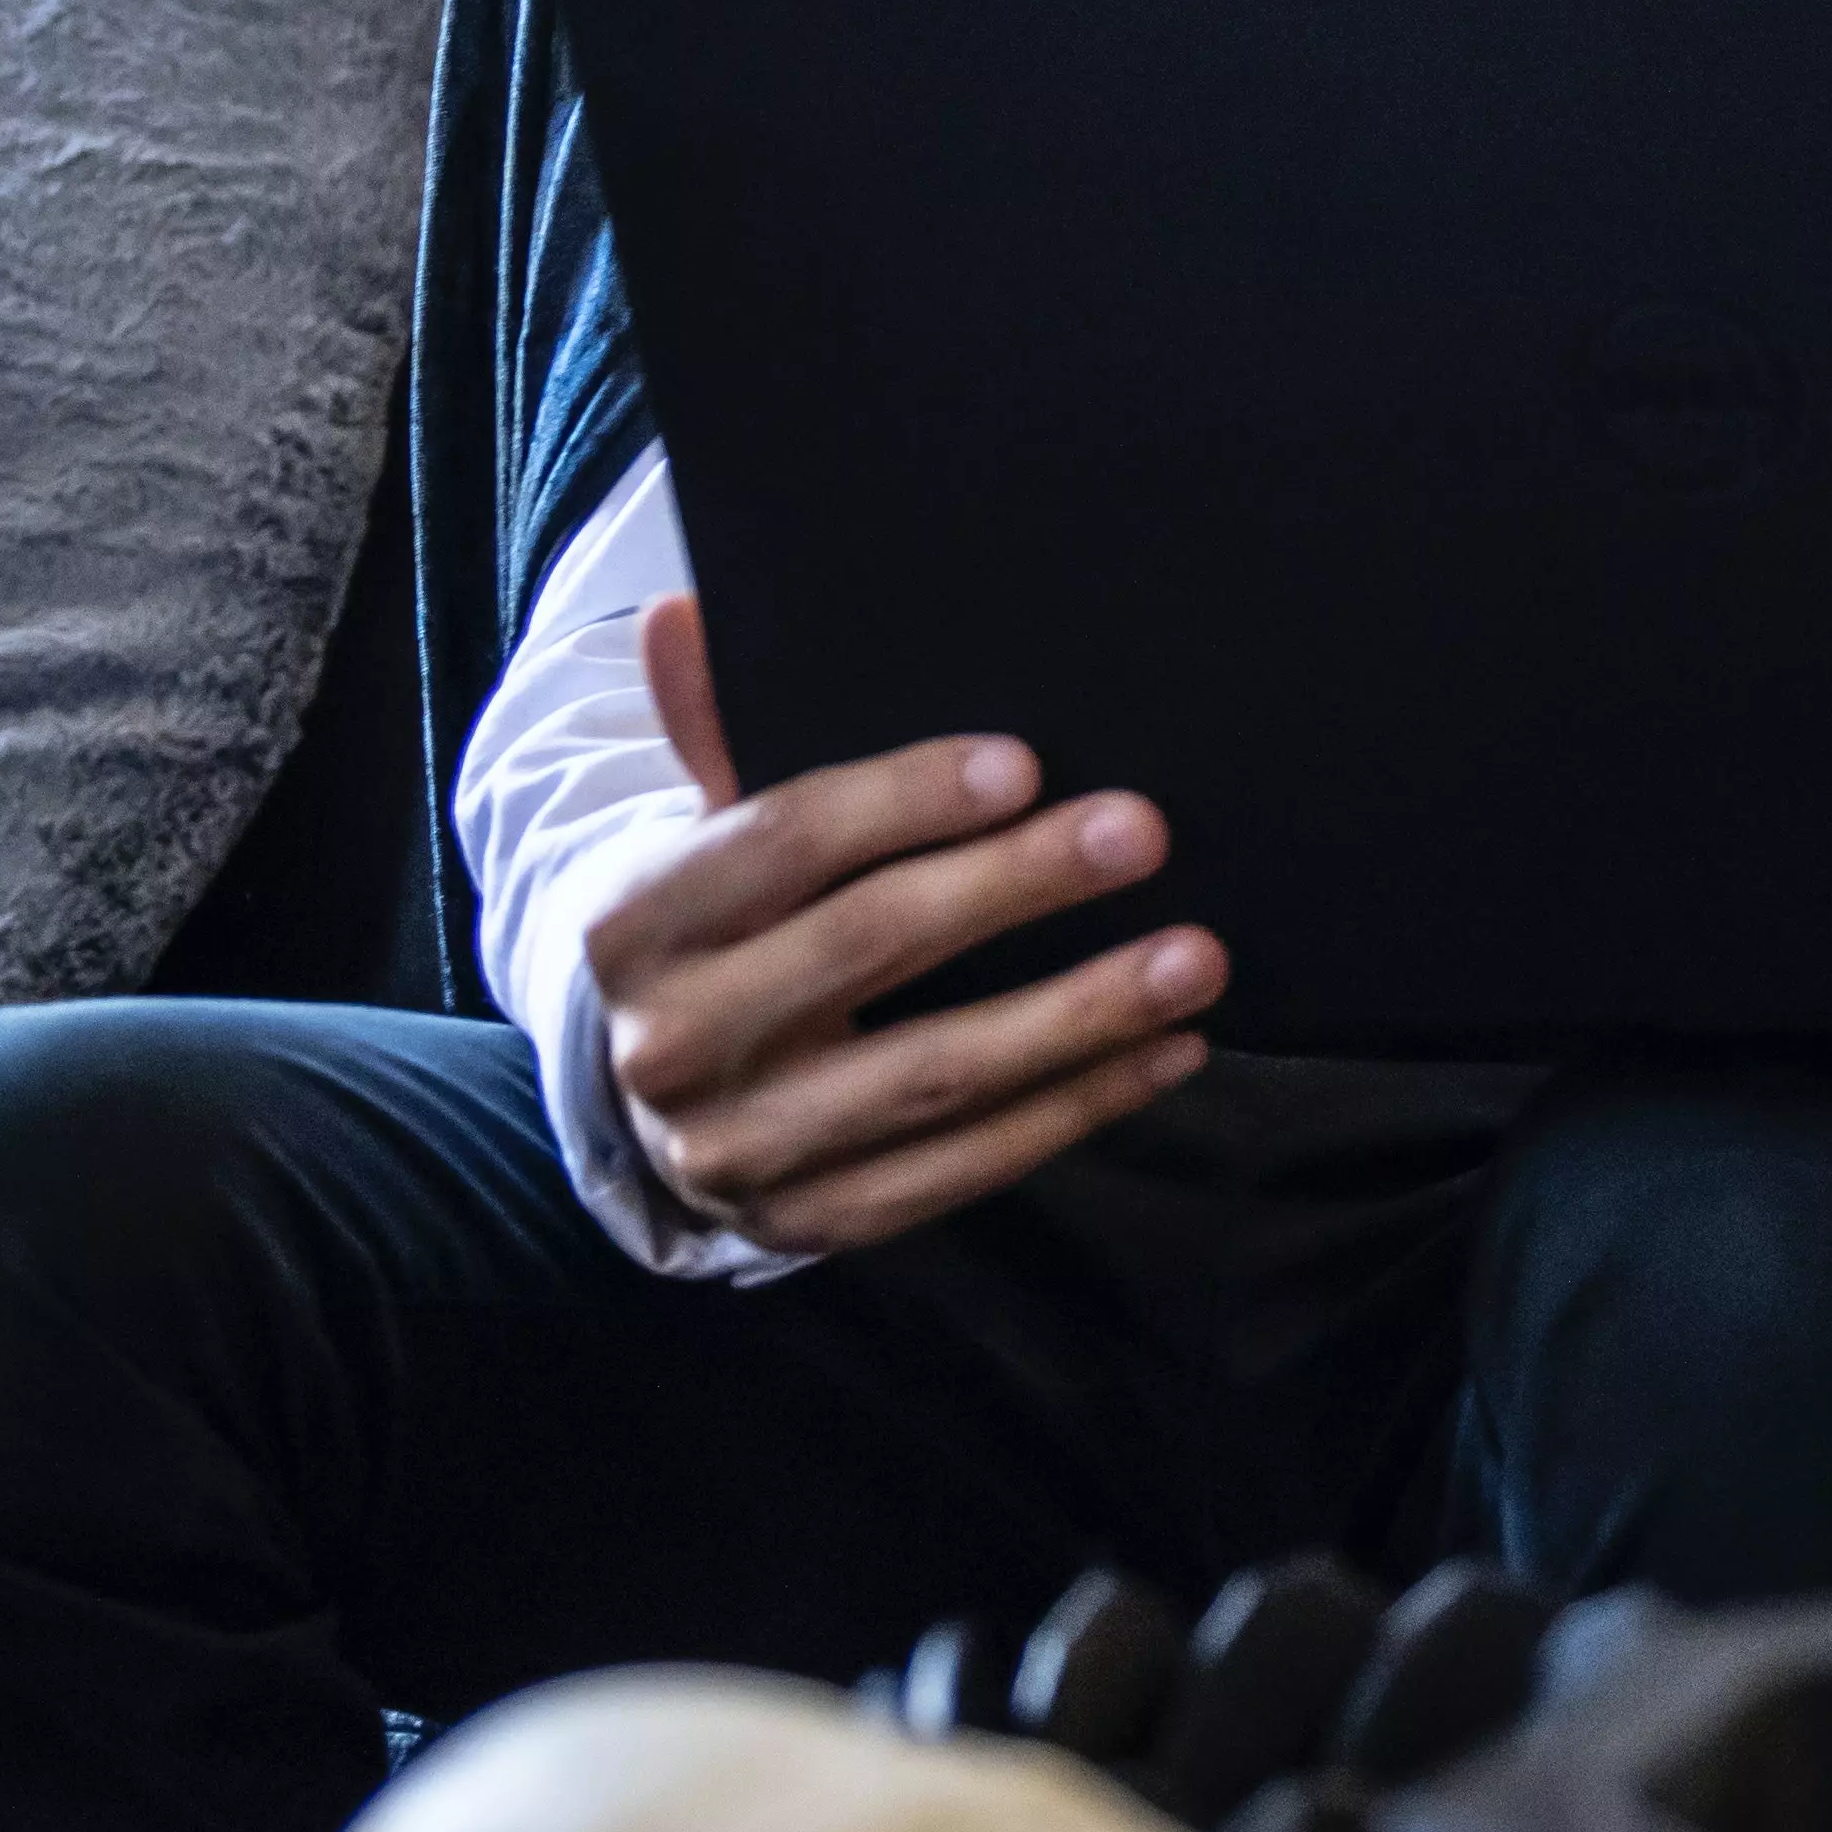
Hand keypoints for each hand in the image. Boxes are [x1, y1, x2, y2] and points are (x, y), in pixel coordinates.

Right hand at [582, 593, 1216, 1259]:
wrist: (642, 1092)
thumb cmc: (713, 925)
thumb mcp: (698, 833)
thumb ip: (713, 732)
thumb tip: (679, 612)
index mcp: (636, 920)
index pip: (782, 843)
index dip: (903, 801)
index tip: (1024, 764)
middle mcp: (674, 1041)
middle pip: (868, 949)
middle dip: (1014, 887)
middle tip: (1143, 834)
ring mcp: (741, 1148)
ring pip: (933, 1074)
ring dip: (1079, 1015)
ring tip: (1195, 958)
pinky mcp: (814, 1219)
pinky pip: (965, 1167)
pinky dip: (1078, 1108)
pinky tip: (1170, 1053)